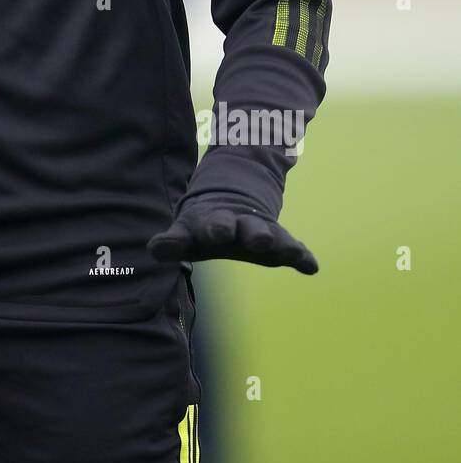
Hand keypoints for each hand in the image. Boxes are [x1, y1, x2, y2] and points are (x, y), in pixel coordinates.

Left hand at [147, 192, 317, 273]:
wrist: (236, 197)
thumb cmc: (205, 225)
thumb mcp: (186, 233)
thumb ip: (172, 243)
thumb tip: (152, 249)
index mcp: (206, 221)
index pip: (200, 227)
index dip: (201, 232)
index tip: (203, 235)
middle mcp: (232, 223)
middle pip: (233, 226)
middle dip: (234, 230)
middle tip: (236, 235)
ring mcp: (257, 228)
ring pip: (264, 232)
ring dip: (268, 238)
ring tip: (275, 246)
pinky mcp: (279, 237)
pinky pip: (292, 246)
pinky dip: (301, 255)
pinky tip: (310, 266)